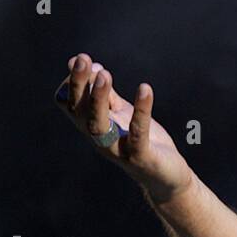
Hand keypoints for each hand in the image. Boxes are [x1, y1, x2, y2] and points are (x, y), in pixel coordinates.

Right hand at [53, 52, 194, 205]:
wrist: (167, 177)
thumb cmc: (144, 143)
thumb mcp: (123, 115)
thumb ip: (107, 94)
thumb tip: (91, 65)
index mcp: (93, 127)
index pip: (69, 105)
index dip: (73, 83)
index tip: (82, 59)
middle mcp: (99, 139)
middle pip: (80, 112)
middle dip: (80, 85)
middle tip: (84, 59)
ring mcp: (118, 150)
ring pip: (99, 126)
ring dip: (99, 99)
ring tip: (104, 74)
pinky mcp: (140, 157)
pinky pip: (137, 134)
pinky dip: (141, 111)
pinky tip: (145, 88)